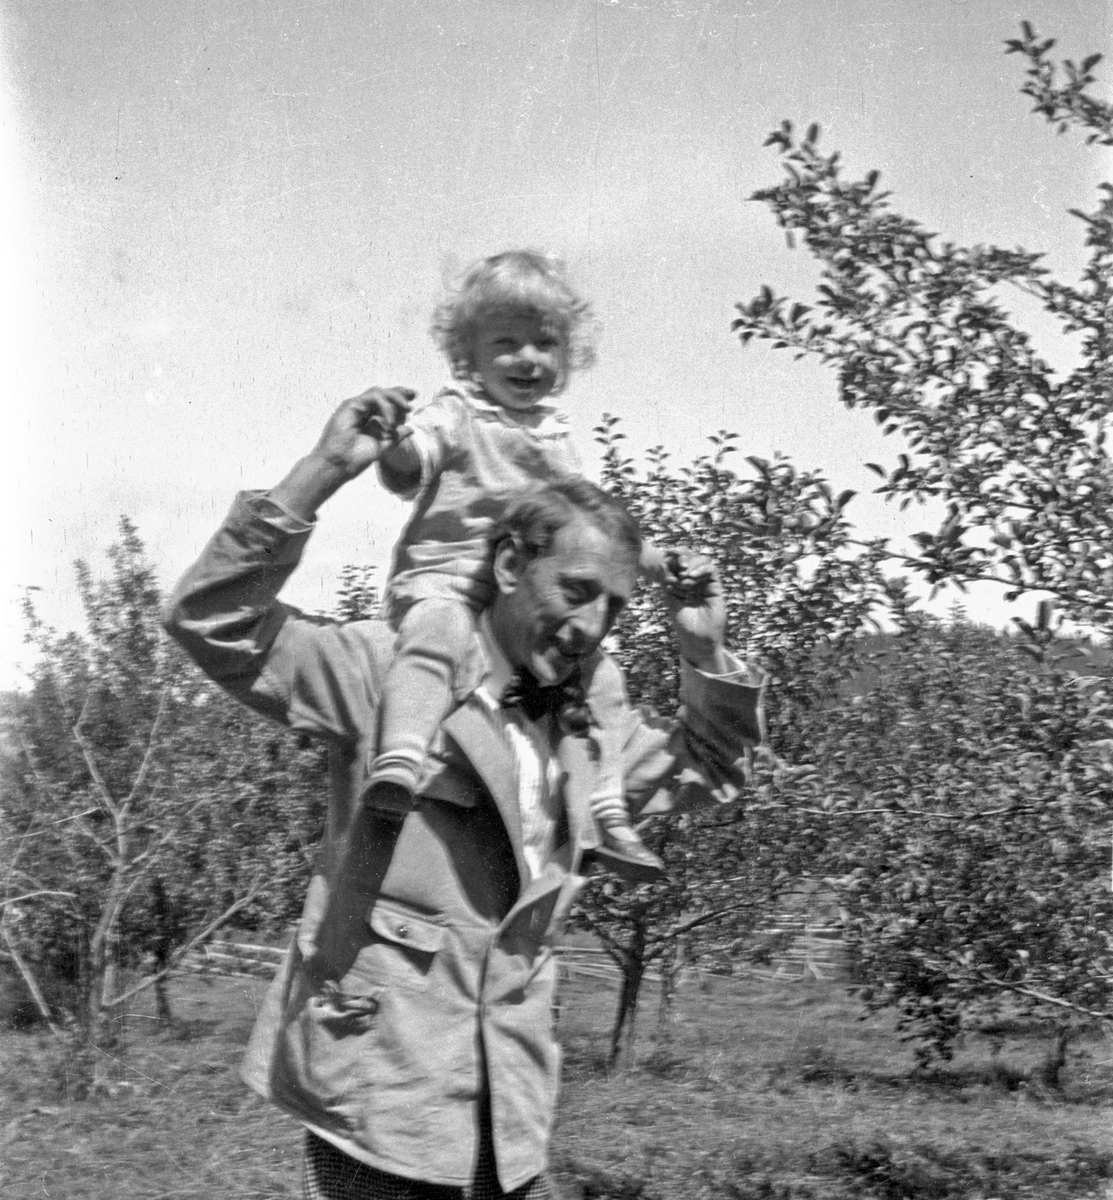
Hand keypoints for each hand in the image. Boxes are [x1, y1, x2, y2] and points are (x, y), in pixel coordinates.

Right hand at [269, 387, 414, 520]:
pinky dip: (384, 407)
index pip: (385, 403)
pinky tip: (389, 421)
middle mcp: (361, 409)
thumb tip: (411, 428)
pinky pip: (371, 398)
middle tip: (413, 395)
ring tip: (406, 410)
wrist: (338, 465)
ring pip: (378, 392)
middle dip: (399, 392)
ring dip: (395, 399)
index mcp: (368, 418)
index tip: (413, 400)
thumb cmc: (354, 458)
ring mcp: (355, 406)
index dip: (399, 399)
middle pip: (382, 393)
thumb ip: (396, 436)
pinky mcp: (350, 406)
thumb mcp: (383, 446)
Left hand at [657, 549, 728, 672]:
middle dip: (682, 556)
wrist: (697, 640)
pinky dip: (701, 569)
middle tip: (674, 558)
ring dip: (691, 563)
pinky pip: (711, 571)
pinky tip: (690, 576)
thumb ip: (668, 583)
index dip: (673, 557)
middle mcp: (694, 582)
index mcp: (681, 584)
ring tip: (683, 574)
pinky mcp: (715, 587)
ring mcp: (705, 584)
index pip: (678, 565)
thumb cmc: (683, 624)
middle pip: (690, 560)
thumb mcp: (670, 601)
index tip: (665, 554)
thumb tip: (662, 564)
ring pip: (702, 562)